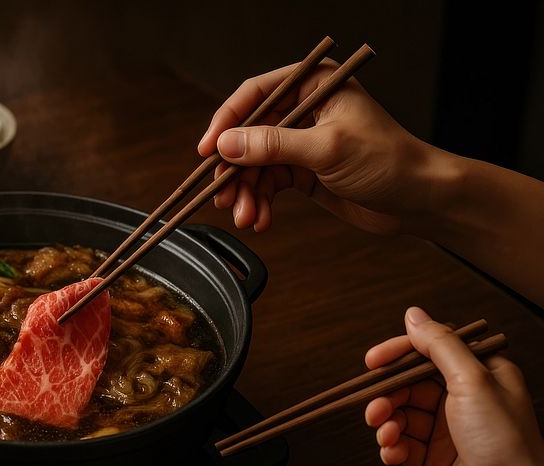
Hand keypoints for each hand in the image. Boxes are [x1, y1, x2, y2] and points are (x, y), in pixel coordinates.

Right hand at [197, 60, 443, 233]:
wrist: (419, 200)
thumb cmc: (388, 162)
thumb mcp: (327, 149)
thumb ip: (274, 145)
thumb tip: (226, 144)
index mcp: (314, 84)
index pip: (255, 94)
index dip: (226, 122)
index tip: (207, 150)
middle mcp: (304, 108)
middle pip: (248, 134)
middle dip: (235, 169)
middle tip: (224, 196)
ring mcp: (301, 141)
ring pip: (254, 164)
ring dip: (245, 193)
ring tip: (245, 217)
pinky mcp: (301, 170)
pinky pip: (267, 184)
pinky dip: (260, 203)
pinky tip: (260, 219)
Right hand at [365, 307, 543, 465]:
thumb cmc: (507, 444)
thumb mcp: (473, 381)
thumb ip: (440, 345)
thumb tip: (414, 315)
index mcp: (479, 374)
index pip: (429, 352)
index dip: (398, 354)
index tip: (372, 362)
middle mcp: (462, 400)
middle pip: (408, 385)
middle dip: (387, 395)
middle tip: (376, 408)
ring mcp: (447, 432)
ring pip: (401, 416)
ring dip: (386, 422)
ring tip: (385, 433)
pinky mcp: (434, 461)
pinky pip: (401, 446)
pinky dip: (391, 447)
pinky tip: (393, 452)